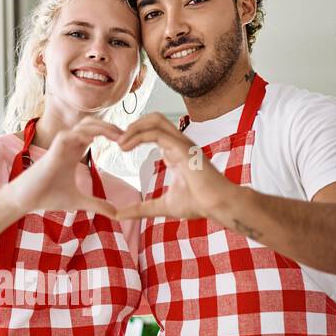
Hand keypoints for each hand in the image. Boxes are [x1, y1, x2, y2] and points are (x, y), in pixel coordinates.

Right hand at [8, 117, 123, 216]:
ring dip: (103, 128)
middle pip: (93, 124)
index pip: (96, 133)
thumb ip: (97, 204)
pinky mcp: (54, 148)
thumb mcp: (78, 202)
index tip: (128, 144)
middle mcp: (69, 144)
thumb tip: (116, 213)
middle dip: (112, 127)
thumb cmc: (48, 196)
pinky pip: (72, 134)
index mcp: (75, 151)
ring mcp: (61, 144)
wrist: (26, 199)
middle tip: (129, 138)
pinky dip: (86, 134)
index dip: (113, 134)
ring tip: (120, 137)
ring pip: (85, 125)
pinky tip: (99, 140)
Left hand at [112, 113, 236, 220]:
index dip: (135, 135)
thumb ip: (140, 209)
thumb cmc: (198, 204)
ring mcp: (182, 143)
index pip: (154, 132)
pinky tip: (125, 146)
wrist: (218, 205)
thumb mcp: (162, 206)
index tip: (120, 147)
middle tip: (117, 140)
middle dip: (133, 125)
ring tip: (120, 142)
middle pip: (154, 119)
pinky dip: (138, 136)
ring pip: (155, 120)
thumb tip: (118, 216)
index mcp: (176, 153)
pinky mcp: (182, 147)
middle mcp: (179, 144)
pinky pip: (156, 133)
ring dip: (134, 127)